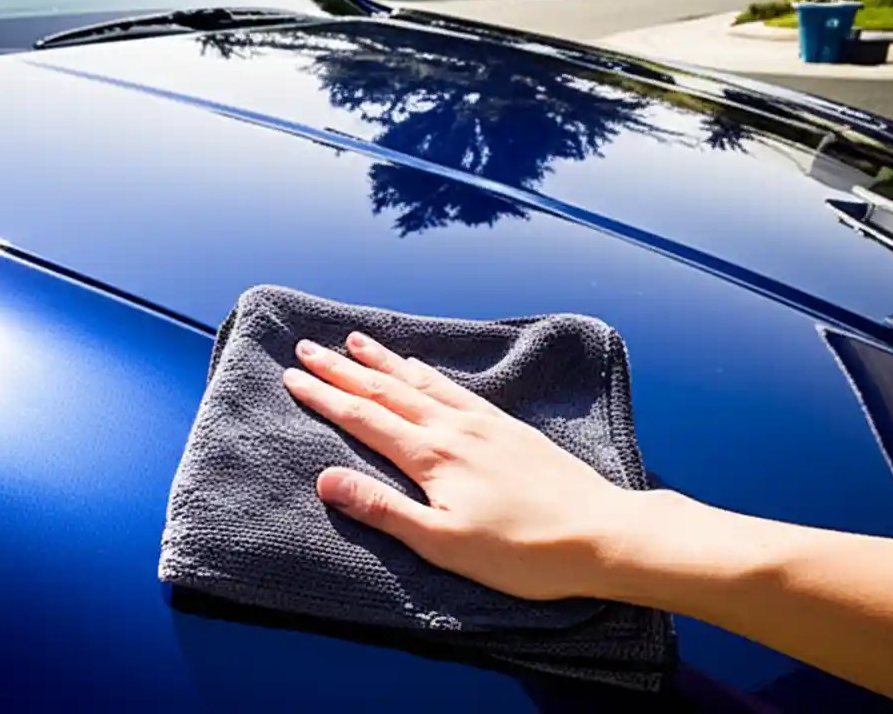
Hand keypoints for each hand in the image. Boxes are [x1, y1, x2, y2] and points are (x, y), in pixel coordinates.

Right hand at [282, 332, 650, 600]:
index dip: (324, 396)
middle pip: (385, 391)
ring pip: (419, 381)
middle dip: (342, 369)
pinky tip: (419, 366)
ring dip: (381, 361)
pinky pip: (455, 387)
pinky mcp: (508, 427)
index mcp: (432, 457)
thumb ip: (383, 509)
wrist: (599, 534)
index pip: (364, 419)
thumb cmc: (521, 553)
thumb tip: (325, 479)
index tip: (292, 376)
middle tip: (306, 347)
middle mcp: (453, 429)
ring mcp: (483, 423)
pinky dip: (427, 372)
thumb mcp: (443, 544)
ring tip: (353, 340)